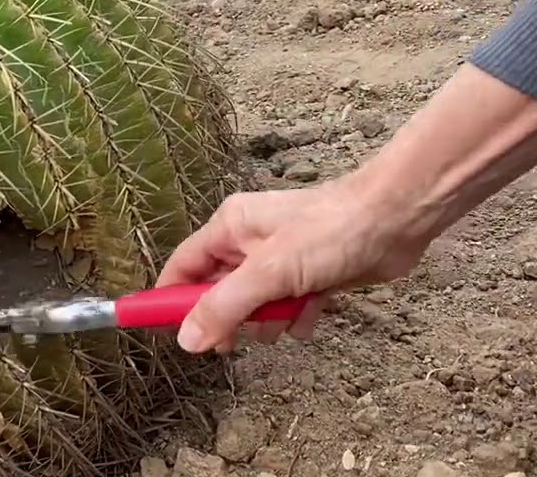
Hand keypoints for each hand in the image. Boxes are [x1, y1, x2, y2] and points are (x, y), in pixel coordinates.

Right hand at [155, 176, 433, 353]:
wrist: (396, 220)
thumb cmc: (330, 233)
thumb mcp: (270, 273)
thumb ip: (225, 307)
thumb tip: (185, 340)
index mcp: (229, 228)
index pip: (182, 267)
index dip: (170, 299)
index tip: (165, 333)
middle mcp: (248, 242)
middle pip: (217, 292)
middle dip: (229, 318)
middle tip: (236, 341)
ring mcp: (279, 260)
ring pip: (254, 305)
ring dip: (267, 320)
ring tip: (287, 316)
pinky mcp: (308, 276)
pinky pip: (285, 307)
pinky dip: (296, 316)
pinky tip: (314, 311)